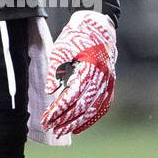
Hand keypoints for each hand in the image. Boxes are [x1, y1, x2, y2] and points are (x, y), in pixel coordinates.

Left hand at [42, 10, 116, 136]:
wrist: (98, 26)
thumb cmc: (77, 36)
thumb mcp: (62, 48)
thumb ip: (56, 69)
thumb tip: (50, 91)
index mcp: (89, 67)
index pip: (72, 94)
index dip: (59, 108)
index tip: (46, 117)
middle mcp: (102, 77)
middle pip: (83, 105)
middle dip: (65, 119)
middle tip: (49, 127)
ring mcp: (108, 82)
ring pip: (93, 109)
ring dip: (76, 122)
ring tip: (61, 131)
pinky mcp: (110, 84)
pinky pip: (102, 107)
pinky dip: (90, 119)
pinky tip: (78, 128)